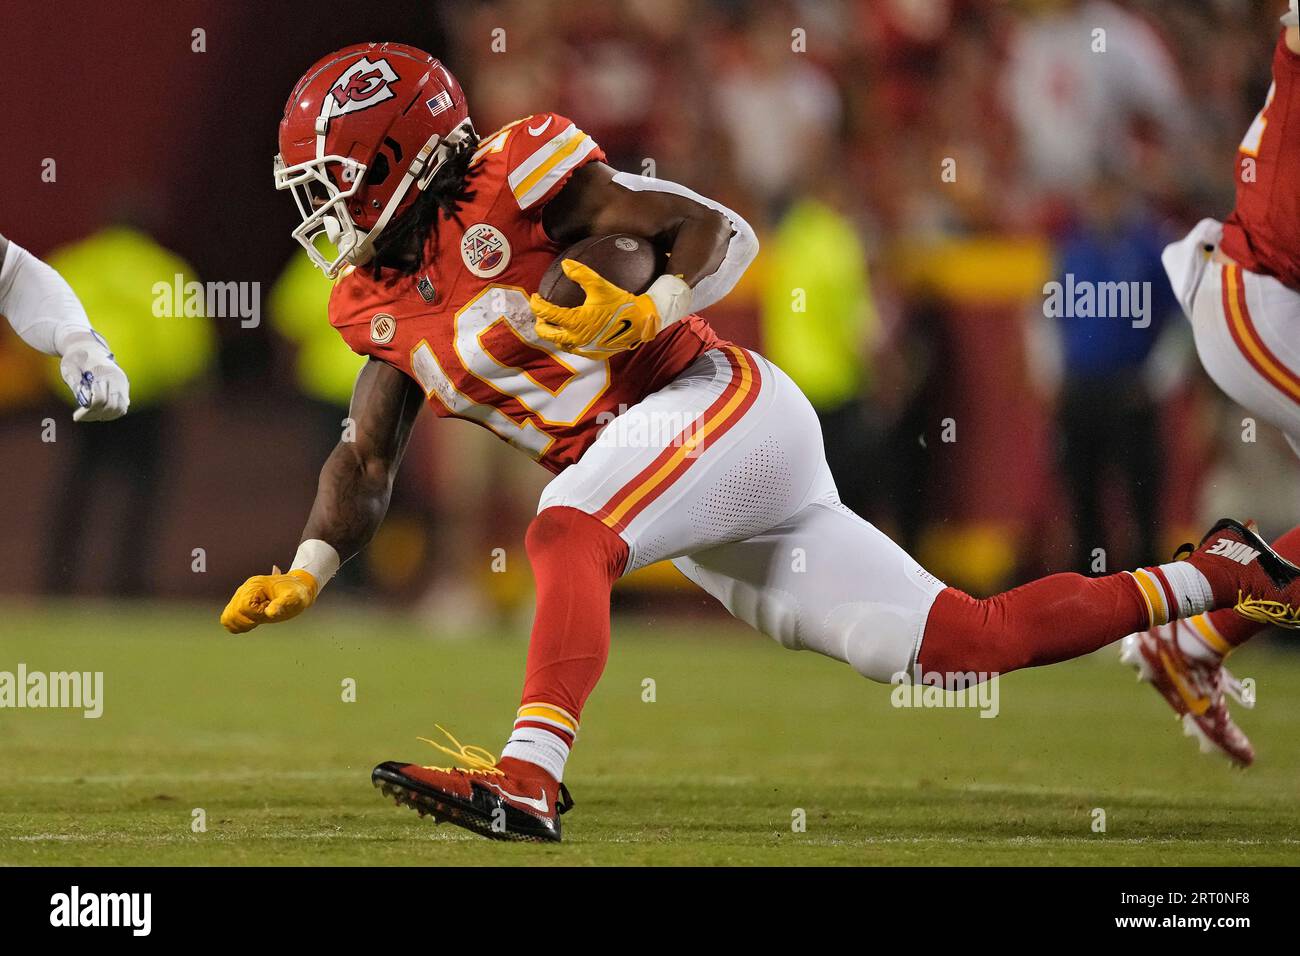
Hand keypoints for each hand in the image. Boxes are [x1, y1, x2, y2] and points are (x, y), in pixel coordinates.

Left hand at [59, 331, 129, 421]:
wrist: (88, 347)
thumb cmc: (76, 358)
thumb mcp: (69, 368)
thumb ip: (75, 383)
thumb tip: (84, 401)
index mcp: (103, 371)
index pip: (100, 399)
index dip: (88, 410)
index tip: (76, 416)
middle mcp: (117, 378)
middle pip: (112, 406)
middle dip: (96, 415)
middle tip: (80, 416)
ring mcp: (123, 383)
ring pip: (120, 409)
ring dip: (105, 416)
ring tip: (89, 415)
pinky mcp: (124, 388)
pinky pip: (122, 406)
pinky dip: (111, 413)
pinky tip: (97, 412)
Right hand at [220, 567, 318, 633]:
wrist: (297, 588)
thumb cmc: (296, 593)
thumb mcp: (294, 598)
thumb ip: (282, 605)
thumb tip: (270, 613)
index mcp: (254, 586)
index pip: (242, 607)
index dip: (255, 615)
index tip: (268, 611)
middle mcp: (244, 590)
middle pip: (232, 613)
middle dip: (248, 620)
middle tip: (264, 615)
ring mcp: (240, 597)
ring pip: (228, 617)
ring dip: (242, 623)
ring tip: (259, 618)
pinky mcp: (240, 604)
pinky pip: (228, 618)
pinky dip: (238, 625)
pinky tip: (253, 622)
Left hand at [529, 260, 662, 357]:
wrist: (641, 322)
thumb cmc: (620, 303)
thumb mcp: (600, 285)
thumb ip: (580, 273)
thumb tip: (565, 264)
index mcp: (575, 322)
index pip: (546, 314)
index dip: (536, 304)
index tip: (536, 297)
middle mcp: (576, 339)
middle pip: (546, 334)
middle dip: (540, 323)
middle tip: (542, 313)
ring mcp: (584, 349)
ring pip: (559, 343)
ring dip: (553, 333)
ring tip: (556, 322)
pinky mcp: (592, 354)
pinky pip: (573, 349)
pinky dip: (568, 340)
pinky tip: (573, 332)